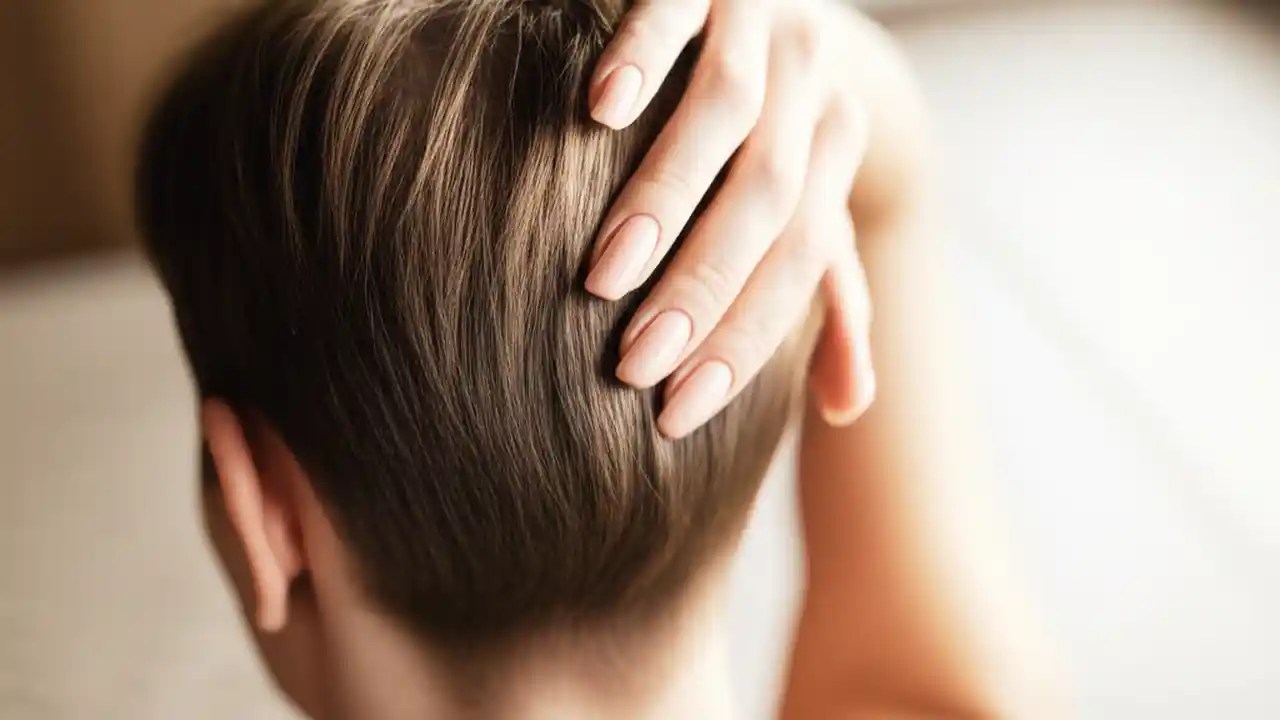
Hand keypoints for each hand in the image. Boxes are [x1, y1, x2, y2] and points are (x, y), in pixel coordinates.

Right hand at [585, 0, 875, 438]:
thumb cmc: (774, 116)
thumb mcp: (809, 199)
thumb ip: (827, 292)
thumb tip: (848, 407)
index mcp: (834, 150)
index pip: (802, 260)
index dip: (745, 340)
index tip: (677, 412)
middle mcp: (810, 85)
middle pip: (769, 199)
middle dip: (703, 290)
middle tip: (633, 365)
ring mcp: (759, 20)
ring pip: (728, 112)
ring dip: (667, 198)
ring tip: (604, 277)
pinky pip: (676, 10)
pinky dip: (641, 57)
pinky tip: (595, 113)